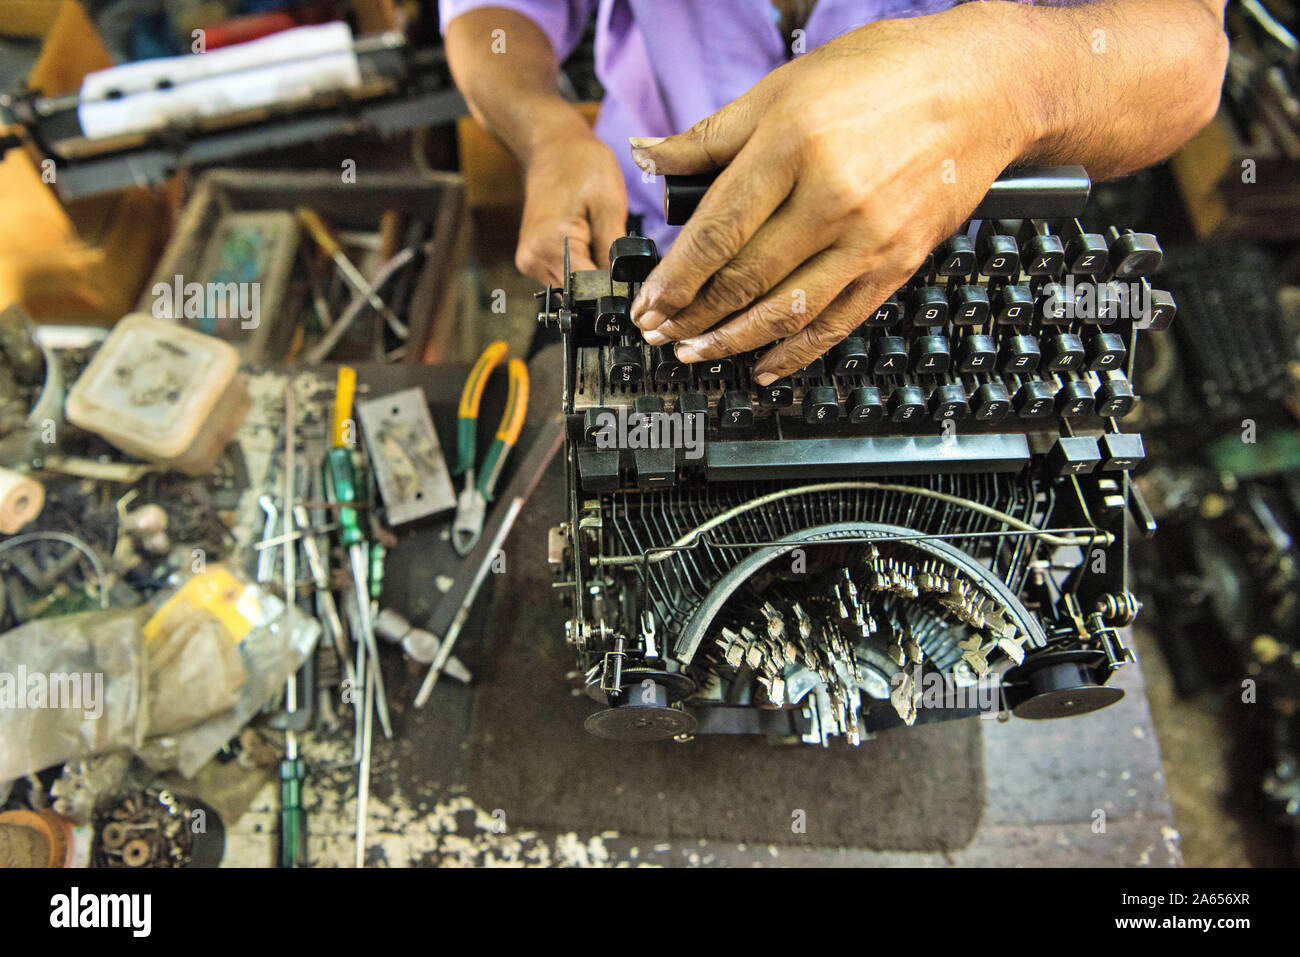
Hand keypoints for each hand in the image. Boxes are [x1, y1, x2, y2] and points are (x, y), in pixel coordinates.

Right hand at [516, 132, 627, 285]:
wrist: (552, 146)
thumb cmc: (582, 166)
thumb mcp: (609, 205)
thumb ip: (614, 251)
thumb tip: (623, 286)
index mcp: (549, 245)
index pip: (588, 289)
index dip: (614, 287)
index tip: (630, 272)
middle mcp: (532, 259)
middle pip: (578, 293)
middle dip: (602, 280)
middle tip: (613, 244)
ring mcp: (528, 261)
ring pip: (571, 288)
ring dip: (590, 273)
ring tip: (597, 237)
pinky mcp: (531, 260)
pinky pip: (562, 277)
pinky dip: (579, 267)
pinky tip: (586, 240)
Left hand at [627, 14, 1036, 384]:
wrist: (983, 87)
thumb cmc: (884, 74)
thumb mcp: (785, 86)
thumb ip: (711, 135)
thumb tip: (648, 156)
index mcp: (792, 146)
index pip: (716, 232)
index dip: (675, 279)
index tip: (648, 302)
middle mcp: (831, 197)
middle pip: (744, 278)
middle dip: (692, 315)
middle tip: (659, 334)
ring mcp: (869, 237)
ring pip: (786, 311)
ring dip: (732, 342)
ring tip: (695, 354)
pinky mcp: (898, 263)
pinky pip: (838, 323)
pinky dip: (796, 353)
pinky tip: (763, 367)